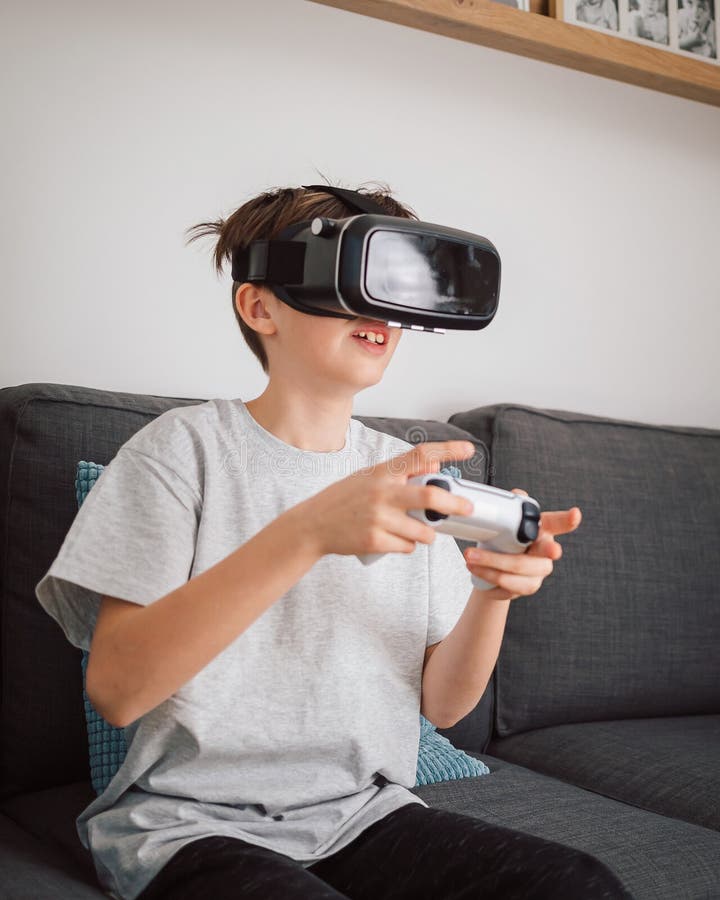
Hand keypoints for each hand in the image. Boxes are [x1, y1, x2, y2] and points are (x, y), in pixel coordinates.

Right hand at [301, 441, 476, 557]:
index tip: (468, 449)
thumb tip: (434, 467)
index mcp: (383, 472)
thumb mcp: (369, 477)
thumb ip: (399, 474)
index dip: (447, 450)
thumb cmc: (344, 500)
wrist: (313, 525)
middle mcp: (382, 493)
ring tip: (415, 530)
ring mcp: (378, 518)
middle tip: (467, 508)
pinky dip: (408, 546)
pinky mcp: (375, 541)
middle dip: (455, 504)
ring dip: (428, 534)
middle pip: (430, 496)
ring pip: (424, 531)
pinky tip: (393, 539)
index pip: (420, 454)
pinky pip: (408, 547)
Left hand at [463, 489, 582, 601]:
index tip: (575, 514)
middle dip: (543, 549)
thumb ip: (511, 506)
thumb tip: (517, 493)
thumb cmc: (504, 542)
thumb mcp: (505, 523)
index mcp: (542, 530)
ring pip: (519, 569)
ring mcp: (538, 572)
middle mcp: (545, 552)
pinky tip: (476, 568)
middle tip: (548, 549)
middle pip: (543, 552)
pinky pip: (509, 584)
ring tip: (471, 556)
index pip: (558, 523)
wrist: (492, 570)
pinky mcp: (526, 587)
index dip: (567, 520)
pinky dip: (487, 575)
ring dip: (491, 563)